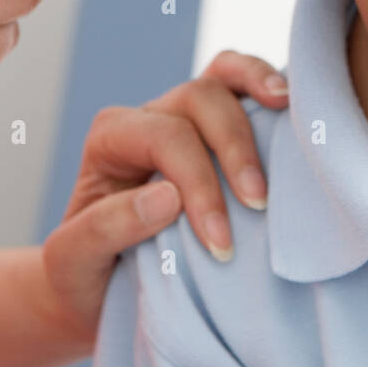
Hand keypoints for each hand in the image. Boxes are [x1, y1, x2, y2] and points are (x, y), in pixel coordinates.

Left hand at [41, 50, 288, 340]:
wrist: (98, 292)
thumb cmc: (84, 278)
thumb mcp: (72, 264)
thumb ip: (105, 228)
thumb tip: (168, 196)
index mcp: (110, 140)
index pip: (165, 138)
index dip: (199, 184)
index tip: (221, 243)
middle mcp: (148, 118)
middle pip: (198, 97)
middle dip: (233, 146)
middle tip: (258, 204)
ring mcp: (185, 119)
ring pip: (222, 74)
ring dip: (258, 86)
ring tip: (289, 107)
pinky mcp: (217, 132)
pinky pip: (242, 89)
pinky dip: (269, 85)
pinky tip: (295, 105)